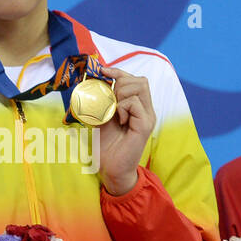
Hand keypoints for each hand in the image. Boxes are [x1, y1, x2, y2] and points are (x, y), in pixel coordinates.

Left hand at [96, 66, 154, 195]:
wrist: (111, 169)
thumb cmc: (107, 146)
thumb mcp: (101, 119)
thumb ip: (102, 103)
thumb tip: (93, 85)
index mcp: (138, 107)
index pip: (135, 80)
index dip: (119, 72)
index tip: (103, 71)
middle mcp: (146, 110)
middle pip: (141, 80)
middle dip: (121, 83)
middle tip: (109, 101)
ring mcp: (148, 117)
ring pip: (139, 88)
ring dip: (121, 95)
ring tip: (114, 112)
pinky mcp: (145, 125)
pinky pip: (134, 103)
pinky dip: (122, 108)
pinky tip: (118, 120)